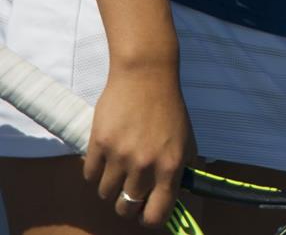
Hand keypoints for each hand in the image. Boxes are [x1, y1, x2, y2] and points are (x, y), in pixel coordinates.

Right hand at [84, 63, 194, 227]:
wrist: (145, 76)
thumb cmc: (168, 108)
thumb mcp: (186, 140)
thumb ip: (181, 169)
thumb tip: (175, 196)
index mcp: (170, 166)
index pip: (157, 213)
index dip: (150, 219)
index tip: (146, 213)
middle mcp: (145, 165)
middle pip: (126, 208)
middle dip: (127, 205)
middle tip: (129, 191)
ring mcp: (120, 156)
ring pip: (105, 194)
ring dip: (110, 186)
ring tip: (117, 169)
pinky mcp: (98, 145)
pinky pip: (89, 176)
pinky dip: (95, 172)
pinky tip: (105, 158)